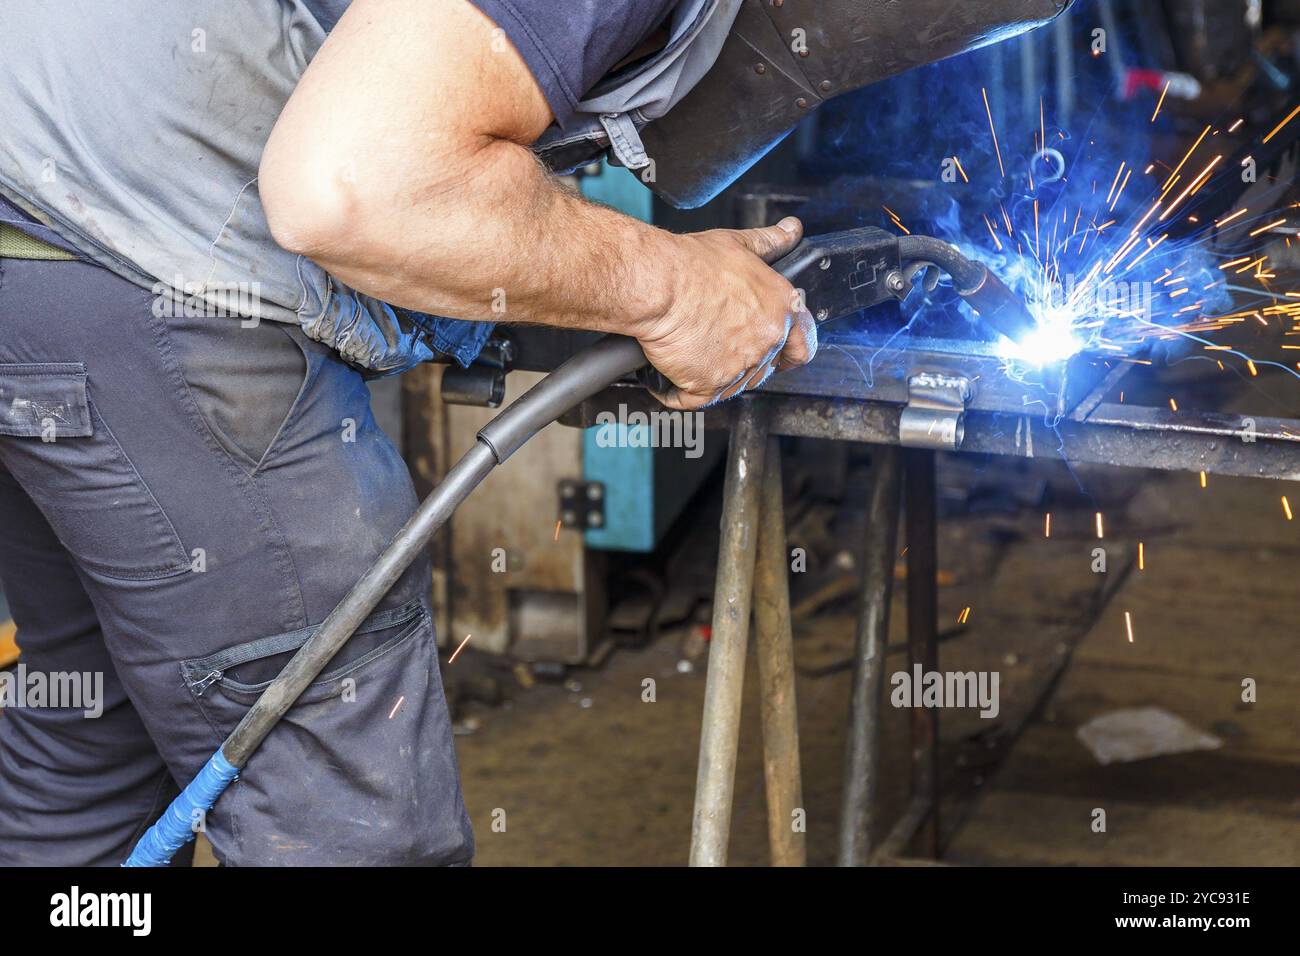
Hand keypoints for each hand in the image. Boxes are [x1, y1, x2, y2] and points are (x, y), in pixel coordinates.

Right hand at [635, 217, 817, 410]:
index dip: (790, 351)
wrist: (658, 285)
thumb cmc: (691, 264)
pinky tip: (669, 377)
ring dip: (713, 376)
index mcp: (780, 308)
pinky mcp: (709, 386)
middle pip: (764, 368)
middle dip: (743, 360)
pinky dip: (680, 391)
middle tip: (717, 344)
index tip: (780, 354)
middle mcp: (766, 341)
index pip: (803, 345)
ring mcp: (739, 367)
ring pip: (732, 386)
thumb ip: (770, 242)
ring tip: (692, 354)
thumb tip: (791, 230)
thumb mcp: (738, 244)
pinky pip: (696, 400)